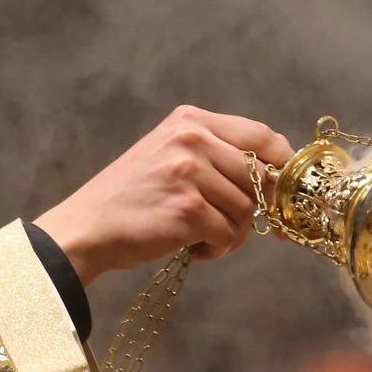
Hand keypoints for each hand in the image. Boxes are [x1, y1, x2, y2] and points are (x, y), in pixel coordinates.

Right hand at [34, 106, 292, 284]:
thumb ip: (216, 154)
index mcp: (190, 121)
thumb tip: (275, 174)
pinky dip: (216, 250)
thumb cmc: (131, 199)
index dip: (282, 166)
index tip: (285, 191)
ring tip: (198, 237)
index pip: (261, 136)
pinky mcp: (187, 208)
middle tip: (226, 226)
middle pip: (260, 177)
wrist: (87, 229)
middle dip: (253, 209)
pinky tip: (190, 248)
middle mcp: (192, 139)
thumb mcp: (170, 156)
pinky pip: (229, 234)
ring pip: (247, 209)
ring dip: (230, 234)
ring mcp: (190, 172)